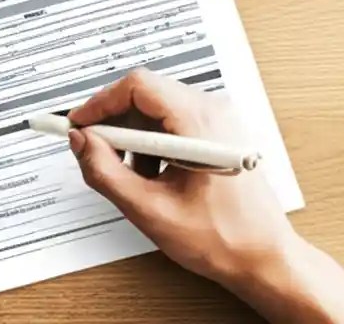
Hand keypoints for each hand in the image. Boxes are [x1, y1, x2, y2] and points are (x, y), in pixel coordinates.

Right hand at [69, 69, 343, 322]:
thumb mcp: (150, 210)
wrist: (263, 258)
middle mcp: (214, 113)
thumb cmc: (224, 239)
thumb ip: (106, 172)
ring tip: (130, 172)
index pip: (138, 86)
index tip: (79, 123)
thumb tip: (81, 143)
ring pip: (157, 109)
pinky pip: (173, 123)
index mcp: (201, 124)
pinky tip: (151, 175)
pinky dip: (152, 143)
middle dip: (114, 122)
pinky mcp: (218, 134)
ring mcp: (219, 122)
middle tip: (94, 148)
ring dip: (133, 136)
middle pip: (146, 93)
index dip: (100, 102)